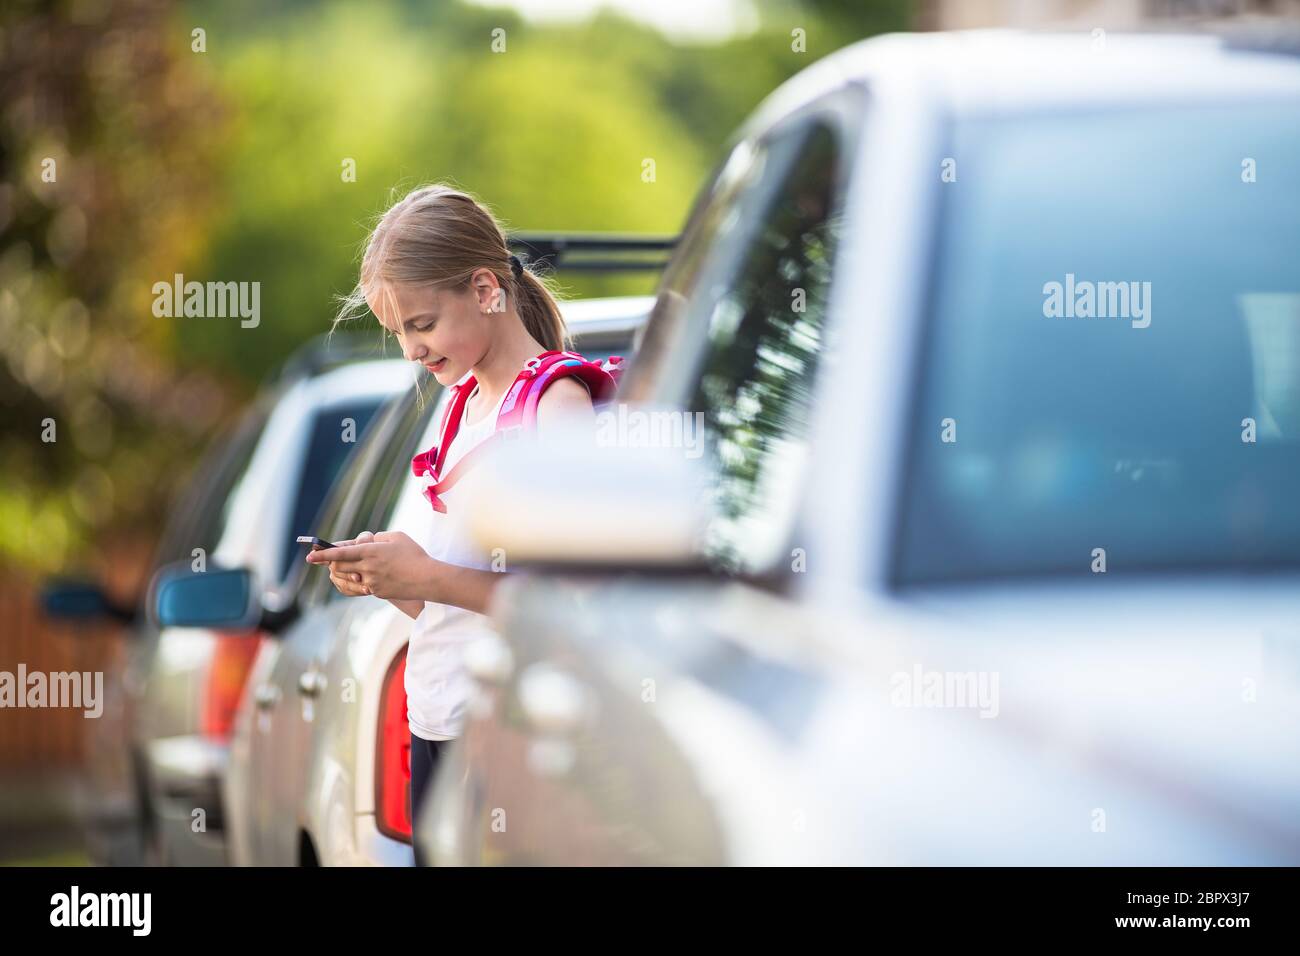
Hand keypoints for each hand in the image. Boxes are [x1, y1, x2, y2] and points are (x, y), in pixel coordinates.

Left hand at [305, 530, 435, 601]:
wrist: (428, 579)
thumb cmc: (415, 554)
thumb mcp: (397, 537)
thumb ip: (378, 537)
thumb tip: (366, 541)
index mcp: (371, 551)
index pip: (340, 553)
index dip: (323, 554)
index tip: (309, 556)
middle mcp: (367, 567)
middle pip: (339, 567)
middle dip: (333, 563)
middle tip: (332, 560)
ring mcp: (371, 582)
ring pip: (350, 578)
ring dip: (349, 572)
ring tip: (359, 566)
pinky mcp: (376, 592)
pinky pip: (363, 585)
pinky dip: (365, 579)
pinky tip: (378, 575)